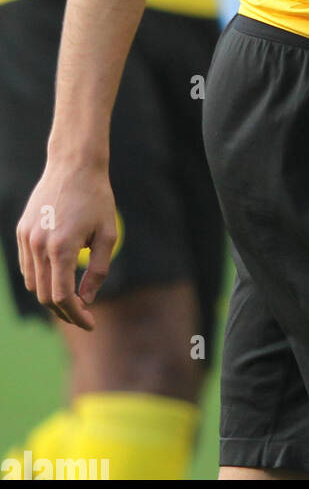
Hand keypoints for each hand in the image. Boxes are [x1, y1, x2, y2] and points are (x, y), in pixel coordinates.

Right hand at [16, 161, 117, 328]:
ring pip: (32, 282)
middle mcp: (39, 246)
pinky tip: (57, 276)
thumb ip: (98, 271)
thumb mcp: (107, 235)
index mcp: (62, 248)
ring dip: (49, 295)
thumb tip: (86, 300)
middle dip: (64, 311)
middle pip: (44, 295)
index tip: (91, 323)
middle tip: (83, 314)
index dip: (77, 315)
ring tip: (71, 297)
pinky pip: (27, 265)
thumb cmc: (97, 198)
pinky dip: (40, 277)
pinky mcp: (21, 231)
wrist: (74, 165)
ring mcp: (26, 239)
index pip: (62, 298)